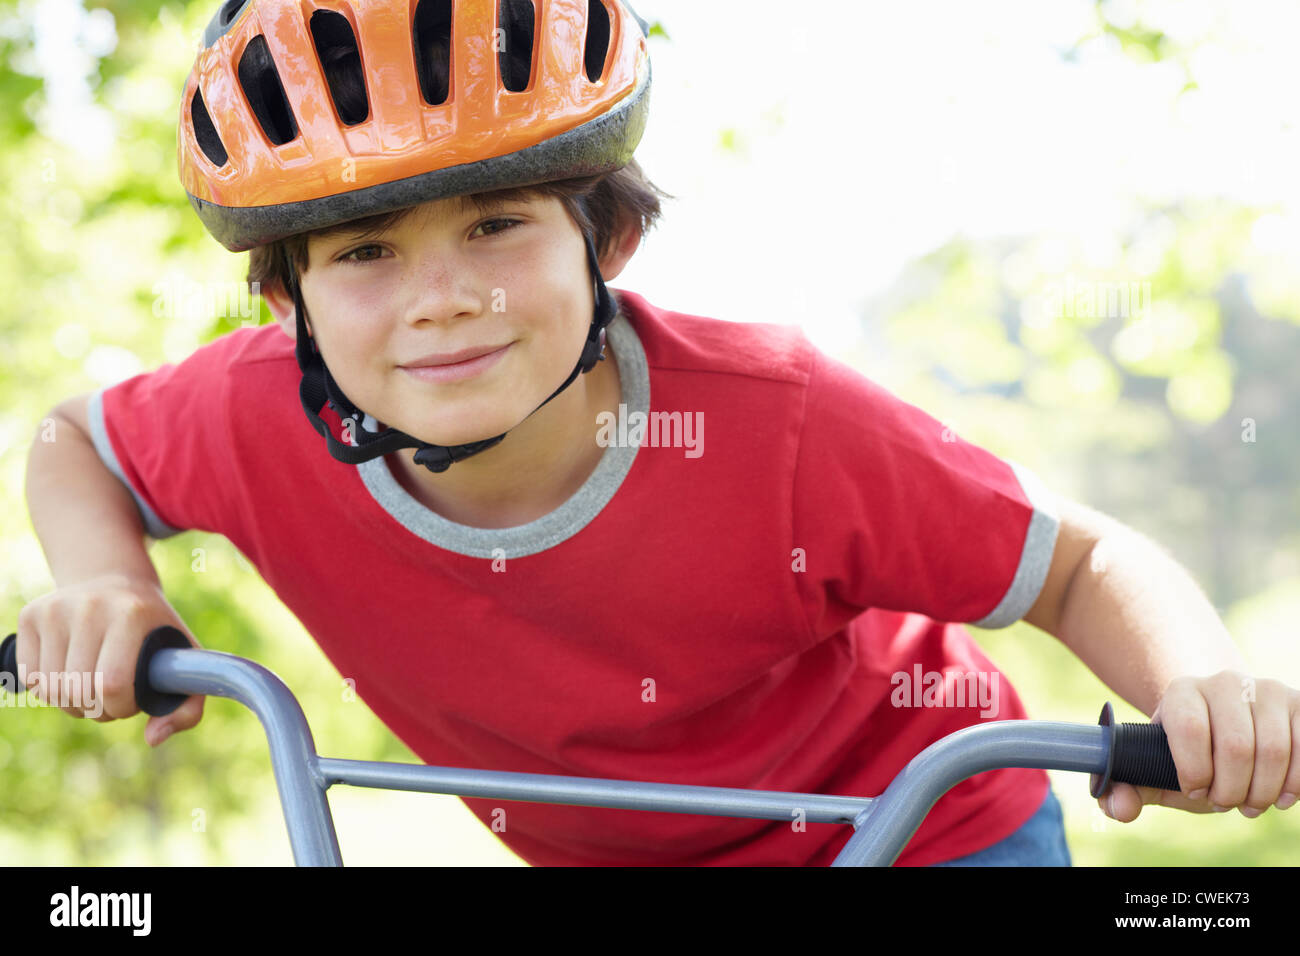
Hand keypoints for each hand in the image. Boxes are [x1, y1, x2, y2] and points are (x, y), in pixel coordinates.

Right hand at [15, 574, 205, 747]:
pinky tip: (70, 673)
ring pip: (51, 689)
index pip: (112, 684)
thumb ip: (187, 708)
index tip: (131, 702)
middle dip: (98, 710)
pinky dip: (49, 689)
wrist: (117, 583)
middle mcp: (91, 606)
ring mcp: (57, 609)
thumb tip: (154, 739)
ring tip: (93, 687)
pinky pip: (31, 678)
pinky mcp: (31, 615)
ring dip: (72, 703)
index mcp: (132, 614)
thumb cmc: (154, 634)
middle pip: (79, 692)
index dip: (121, 708)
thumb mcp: (183, 661)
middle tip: (112, 697)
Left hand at [1100, 672, 1299, 821]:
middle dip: (1231, 790)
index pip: (1189, 729)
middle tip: (1226, 804)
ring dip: (1263, 791)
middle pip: (1235, 746)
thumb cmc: (1190, 753)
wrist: (1226, 723)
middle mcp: (1224, 682)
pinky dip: (1293, 783)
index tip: (1196, 790)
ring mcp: (1265, 689)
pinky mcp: (1298, 702)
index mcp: (1182, 691)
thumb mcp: (1156, 768)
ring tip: (1251, 803)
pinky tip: (1280, 795)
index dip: (1194, 771)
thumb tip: (1117, 806)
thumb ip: (1129, 788)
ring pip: (1273, 750)